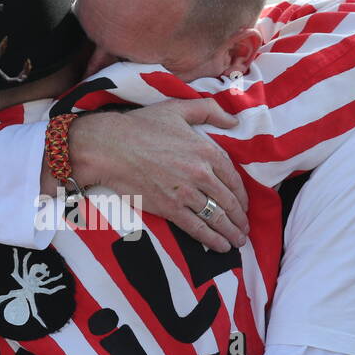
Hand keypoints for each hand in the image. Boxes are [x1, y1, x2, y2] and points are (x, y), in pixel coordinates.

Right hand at [71, 100, 249, 251]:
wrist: (110, 148)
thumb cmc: (140, 126)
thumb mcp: (178, 108)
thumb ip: (209, 110)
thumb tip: (234, 120)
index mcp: (206, 151)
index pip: (233, 178)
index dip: (241, 194)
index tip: (244, 205)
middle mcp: (200, 174)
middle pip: (228, 200)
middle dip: (239, 218)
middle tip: (244, 228)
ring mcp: (185, 193)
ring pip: (216, 216)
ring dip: (230, 232)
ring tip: (238, 241)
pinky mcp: (169, 208)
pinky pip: (196, 227)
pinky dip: (212, 239)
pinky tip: (221, 246)